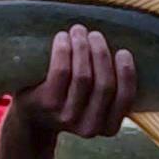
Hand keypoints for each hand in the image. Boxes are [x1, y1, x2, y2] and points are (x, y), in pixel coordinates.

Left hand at [11, 25, 138, 138]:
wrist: (32, 114)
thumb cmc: (70, 99)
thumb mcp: (95, 103)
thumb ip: (111, 87)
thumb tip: (126, 49)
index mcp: (109, 127)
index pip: (125, 99)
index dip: (126, 73)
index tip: (123, 51)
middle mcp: (89, 128)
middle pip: (104, 85)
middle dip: (102, 54)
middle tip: (96, 35)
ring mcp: (67, 117)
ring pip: (82, 76)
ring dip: (83, 48)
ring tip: (79, 31)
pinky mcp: (46, 104)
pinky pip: (61, 71)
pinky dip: (64, 50)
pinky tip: (62, 37)